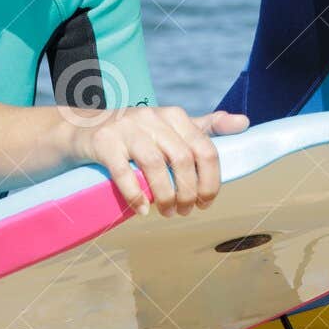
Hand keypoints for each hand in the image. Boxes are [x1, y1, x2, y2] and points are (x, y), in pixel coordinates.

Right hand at [73, 107, 247, 216]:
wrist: (83, 130)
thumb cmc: (136, 134)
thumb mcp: (172, 126)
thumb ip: (207, 126)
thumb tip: (245, 122)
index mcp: (174, 115)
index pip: (205, 150)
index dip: (211, 181)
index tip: (207, 202)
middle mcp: (152, 117)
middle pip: (182, 160)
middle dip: (188, 192)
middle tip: (185, 211)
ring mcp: (126, 128)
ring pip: (155, 165)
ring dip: (165, 196)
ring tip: (166, 212)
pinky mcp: (103, 142)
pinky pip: (122, 171)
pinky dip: (135, 195)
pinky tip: (142, 211)